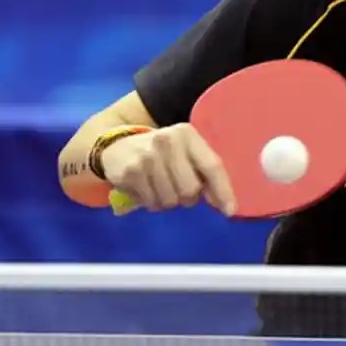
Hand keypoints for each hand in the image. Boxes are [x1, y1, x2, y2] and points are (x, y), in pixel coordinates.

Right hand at [100, 124, 236, 214]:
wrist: (115, 146)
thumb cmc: (160, 152)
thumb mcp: (184, 152)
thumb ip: (205, 173)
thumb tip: (225, 205)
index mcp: (187, 134)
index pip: (212, 165)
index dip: (223, 191)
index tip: (229, 211)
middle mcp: (167, 141)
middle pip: (191, 190)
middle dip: (188, 198)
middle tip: (177, 187)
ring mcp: (147, 157)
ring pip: (171, 201)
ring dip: (168, 201)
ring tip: (159, 185)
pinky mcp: (130, 172)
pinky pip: (152, 203)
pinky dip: (151, 202)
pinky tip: (145, 187)